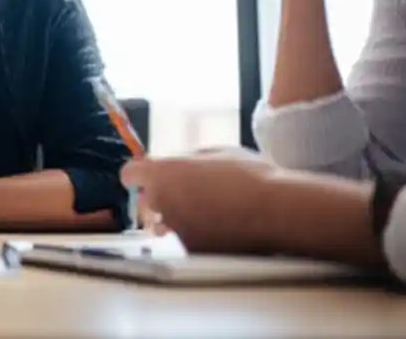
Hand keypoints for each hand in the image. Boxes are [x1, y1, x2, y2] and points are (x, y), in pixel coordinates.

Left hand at [120, 149, 280, 253]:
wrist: (275, 210)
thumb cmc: (250, 176)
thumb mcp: (215, 154)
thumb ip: (186, 160)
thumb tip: (178, 165)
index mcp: (162, 173)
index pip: (130, 174)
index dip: (140, 176)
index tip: (147, 179)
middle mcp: (159, 201)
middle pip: (143, 202)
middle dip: (157, 201)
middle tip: (185, 198)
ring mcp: (172, 228)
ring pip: (161, 225)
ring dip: (172, 221)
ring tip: (204, 215)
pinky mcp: (188, 250)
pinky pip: (181, 242)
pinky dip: (192, 237)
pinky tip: (217, 229)